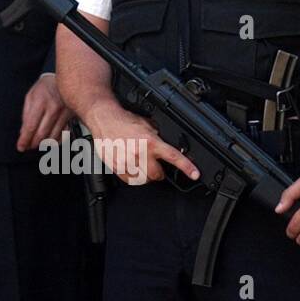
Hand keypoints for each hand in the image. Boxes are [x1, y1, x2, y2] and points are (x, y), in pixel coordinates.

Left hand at [17, 73, 71, 151]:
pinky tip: (50, 140)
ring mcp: (65, 113)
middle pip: (42, 134)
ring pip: (53, 137)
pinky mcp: (72, 117)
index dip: (24, 139)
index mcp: (40, 102)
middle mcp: (54, 108)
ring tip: (37, 143)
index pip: (30, 126)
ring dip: (43, 144)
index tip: (21, 147)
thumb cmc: (45, 87)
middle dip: (33, 143)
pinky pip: (64, 135)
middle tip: (28, 146)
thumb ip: (26, 115)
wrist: (64, 79)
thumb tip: (23, 133)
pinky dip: (56, 141)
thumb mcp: (30, 97)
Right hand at [82, 99, 199, 184]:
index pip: (173, 157)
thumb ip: (158, 136)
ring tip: (141, 164)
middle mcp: (140, 153)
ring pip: (144, 179)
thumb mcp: (146, 124)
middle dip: (159, 172)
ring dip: (146, 175)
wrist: (103, 119)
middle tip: (155, 165)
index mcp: (150, 142)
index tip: (195, 174)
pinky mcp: (117, 167)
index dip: (187, 167)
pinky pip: (131, 180)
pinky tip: (131, 166)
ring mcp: (128, 162)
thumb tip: (169, 142)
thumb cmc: (123, 120)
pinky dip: (133, 176)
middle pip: (158, 175)